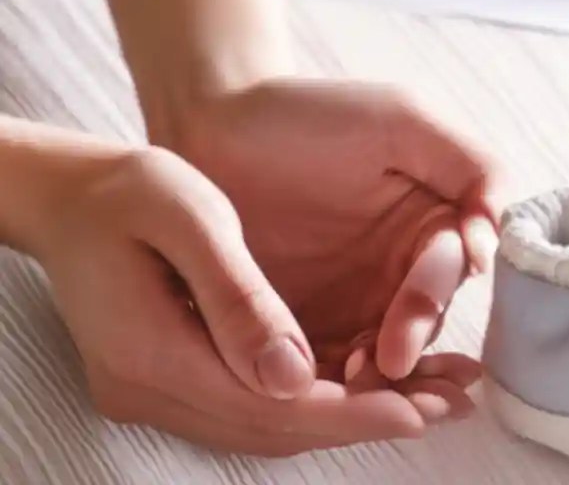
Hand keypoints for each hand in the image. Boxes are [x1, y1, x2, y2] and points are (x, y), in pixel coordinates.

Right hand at [36, 146, 479, 455]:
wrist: (70, 196)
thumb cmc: (130, 192)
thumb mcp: (190, 221)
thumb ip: (240, 300)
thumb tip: (295, 376)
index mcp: (154, 351)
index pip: (271, 406)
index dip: (351, 411)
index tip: (419, 408)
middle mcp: (149, 388)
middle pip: (276, 429)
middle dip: (366, 418)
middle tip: (446, 405)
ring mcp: (153, 391)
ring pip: (267, 426)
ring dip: (348, 414)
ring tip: (428, 396)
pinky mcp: (167, 381)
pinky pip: (250, 407)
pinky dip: (313, 401)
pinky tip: (366, 380)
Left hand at [169, 78, 497, 384]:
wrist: (210, 127)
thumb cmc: (308, 113)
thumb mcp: (405, 119)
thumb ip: (472, 167)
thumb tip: (491, 249)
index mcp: (434, 224)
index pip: (453, 271)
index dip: (434, 296)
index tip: (413, 314)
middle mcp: (403, 270)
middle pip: (425, 322)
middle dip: (410, 346)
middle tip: (387, 363)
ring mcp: (355, 304)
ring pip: (384, 355)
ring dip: (377, 377)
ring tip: (353, 385)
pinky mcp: (302, 330)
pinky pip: (324, 367)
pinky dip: (327, 384)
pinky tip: (316, 388)